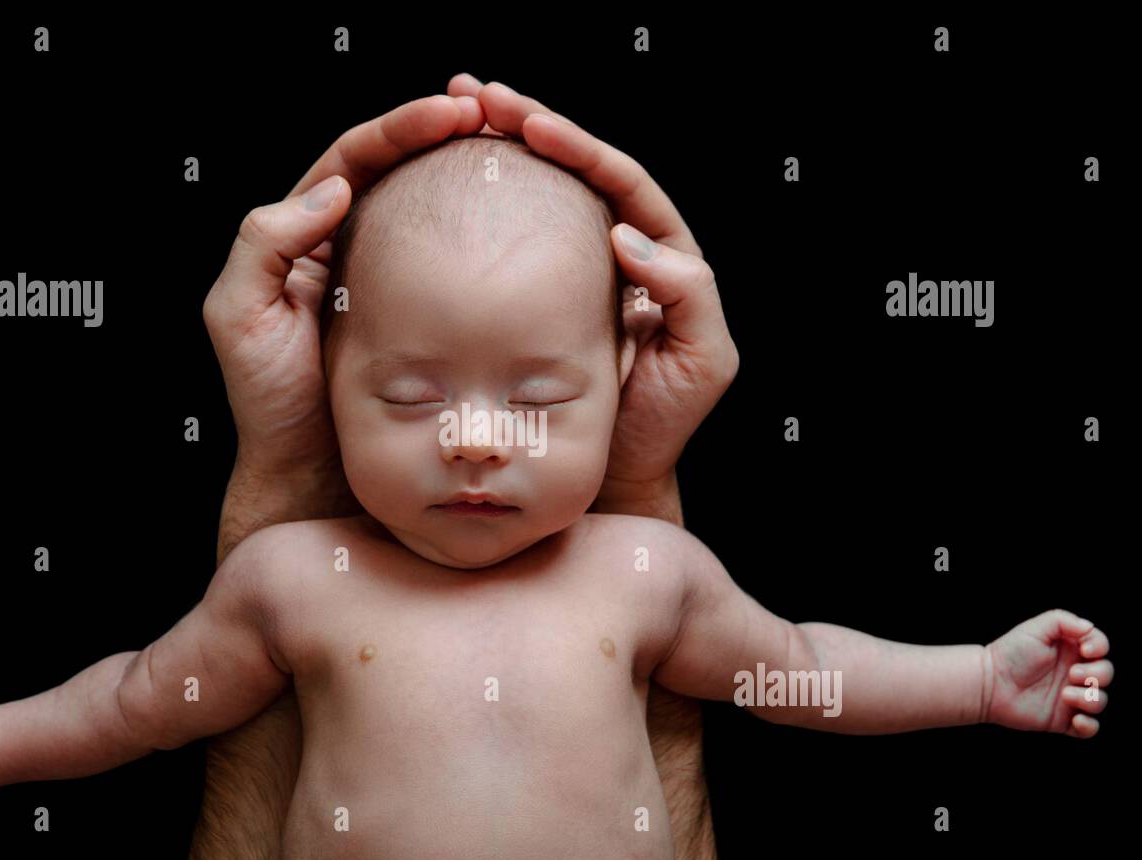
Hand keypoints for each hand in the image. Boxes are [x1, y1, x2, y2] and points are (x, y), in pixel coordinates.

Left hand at [203, 93, 486, 486]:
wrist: (310, 479)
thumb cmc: (270, 406)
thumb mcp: (240, 316)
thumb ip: (263, 244)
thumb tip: (333, 188)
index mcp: (304, 237)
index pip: (354, 159)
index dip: (401, 128)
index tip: (452, 113)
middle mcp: (351, 251)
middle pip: (401, 173)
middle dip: (446, 136)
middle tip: (494, 118)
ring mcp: (396, 287)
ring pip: (435, 216)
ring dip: (471, 181)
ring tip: (515, 156)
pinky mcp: (433, 324)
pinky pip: (463, 274)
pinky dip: (490, 246)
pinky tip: (521, 230)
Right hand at [447, 75, 739, 500]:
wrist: (608, 481)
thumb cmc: (656, 431)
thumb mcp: (701, 364)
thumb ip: (690, 296)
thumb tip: (631, 237)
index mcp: (661, 258)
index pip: (621, 181)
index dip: (578, 147)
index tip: (530, 125)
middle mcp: (616, 256)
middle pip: (575, 174)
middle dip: (528, 127)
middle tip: (478, 96)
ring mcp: (568, 276)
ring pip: (537, 199)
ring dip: (498, 154)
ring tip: (451, 115)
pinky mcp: (527, 302)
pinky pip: (504, 245)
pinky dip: (475, 210)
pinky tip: (440, 184)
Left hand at [984, 610, 1111, 737]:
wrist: (989, 683)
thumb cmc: (1010, 653)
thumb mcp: (1036, 628)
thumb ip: (1064, 621)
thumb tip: (1089, 627)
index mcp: (1070, 650)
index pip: (1101, 647)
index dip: (1100, 648)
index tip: (1086, 650)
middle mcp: (1073, 673)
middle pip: (1105, 674)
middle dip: (1096, 675)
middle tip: (1071, 674)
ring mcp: (1070, 697)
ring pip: (1099, 701)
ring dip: (1090, 699)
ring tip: (1064, 694)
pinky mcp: (1062, 719)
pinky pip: (1089, 729)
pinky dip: (1088, 726)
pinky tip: (1074, 718)